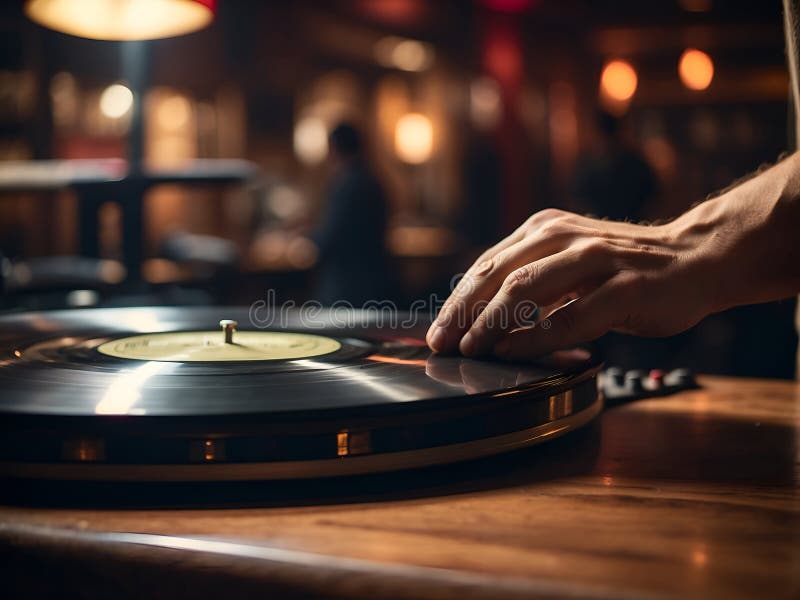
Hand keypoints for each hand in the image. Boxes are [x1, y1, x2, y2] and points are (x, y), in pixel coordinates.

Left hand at [426, 153, 799, 359]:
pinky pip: (570, 315)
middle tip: (441, 344)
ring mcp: (595, 258)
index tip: (436, 332)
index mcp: (544, 229)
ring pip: (527, 289)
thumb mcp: (569, 263)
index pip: (487, 265)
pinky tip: (513, 351)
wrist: (696, 258)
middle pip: (497, 275)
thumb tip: (479, 318)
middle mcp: (563, 237)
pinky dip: (536, 336)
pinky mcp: (624, 285)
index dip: (457, 301)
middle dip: (463, 313)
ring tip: (470, 350)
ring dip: (491, 323)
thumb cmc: (625, 270)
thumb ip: (531, 280)